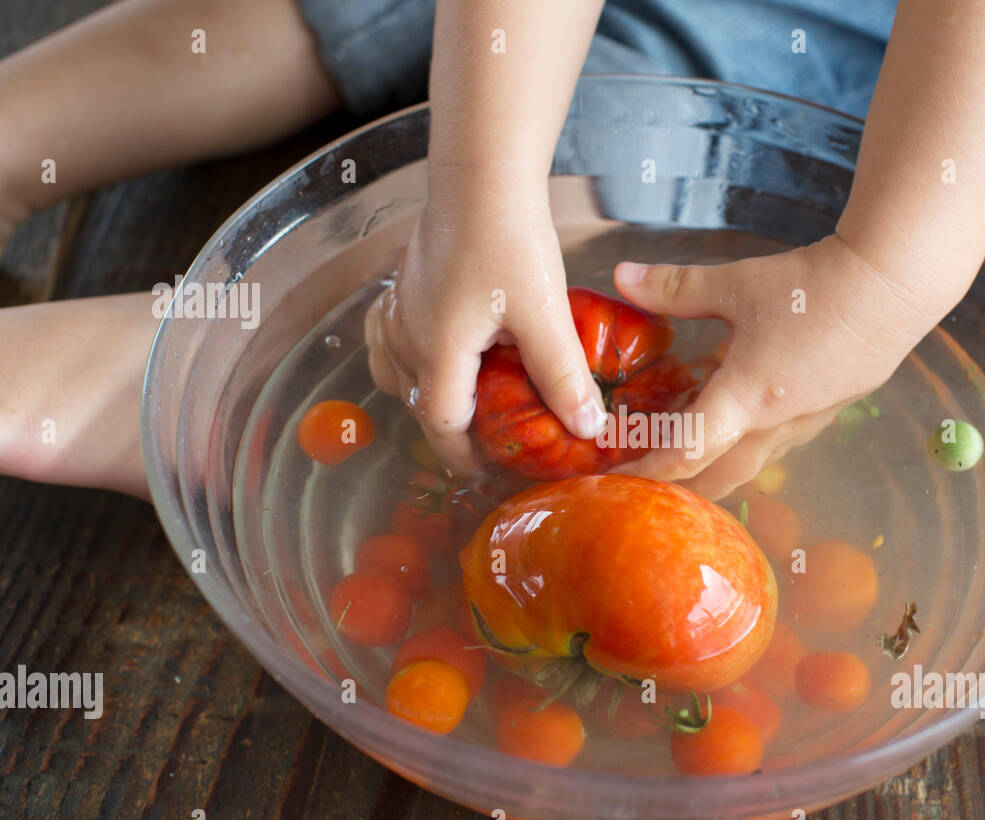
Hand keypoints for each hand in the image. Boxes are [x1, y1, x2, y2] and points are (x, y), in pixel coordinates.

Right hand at [364, 176, 606, 473]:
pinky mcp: (401, 287)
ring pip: (397, 374)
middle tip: (490, 441)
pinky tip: (439, 349)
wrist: (480, 175)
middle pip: (420, 404)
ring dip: (429, 393)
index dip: (465, 457)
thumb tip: (587, 427)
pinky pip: (388, 339)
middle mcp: (405, 338)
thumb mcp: (545, 314)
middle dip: (452, 428)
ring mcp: (397, 312)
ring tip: (470, 398)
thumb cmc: (510, 239)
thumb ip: (562, 375)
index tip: (489, 471)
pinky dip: (408, 357)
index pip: (443, 426)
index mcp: (438, 354)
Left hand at [610, 232, 942, 499]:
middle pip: (716, 478)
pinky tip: (737, 423)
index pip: (683, 454)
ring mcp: (802, 424)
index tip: (613, 483)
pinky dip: (744, 445)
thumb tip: (621, 276)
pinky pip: (775, 444)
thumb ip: (675, 286)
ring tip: (680, 462)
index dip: (644, 473)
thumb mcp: (736, 285)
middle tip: (641, 487)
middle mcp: (771, 426)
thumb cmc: (813, 289)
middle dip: (676, 490)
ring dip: (711, 471)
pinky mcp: (824, 412)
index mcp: (742, 401)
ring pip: (748, 465)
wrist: (893, 288)